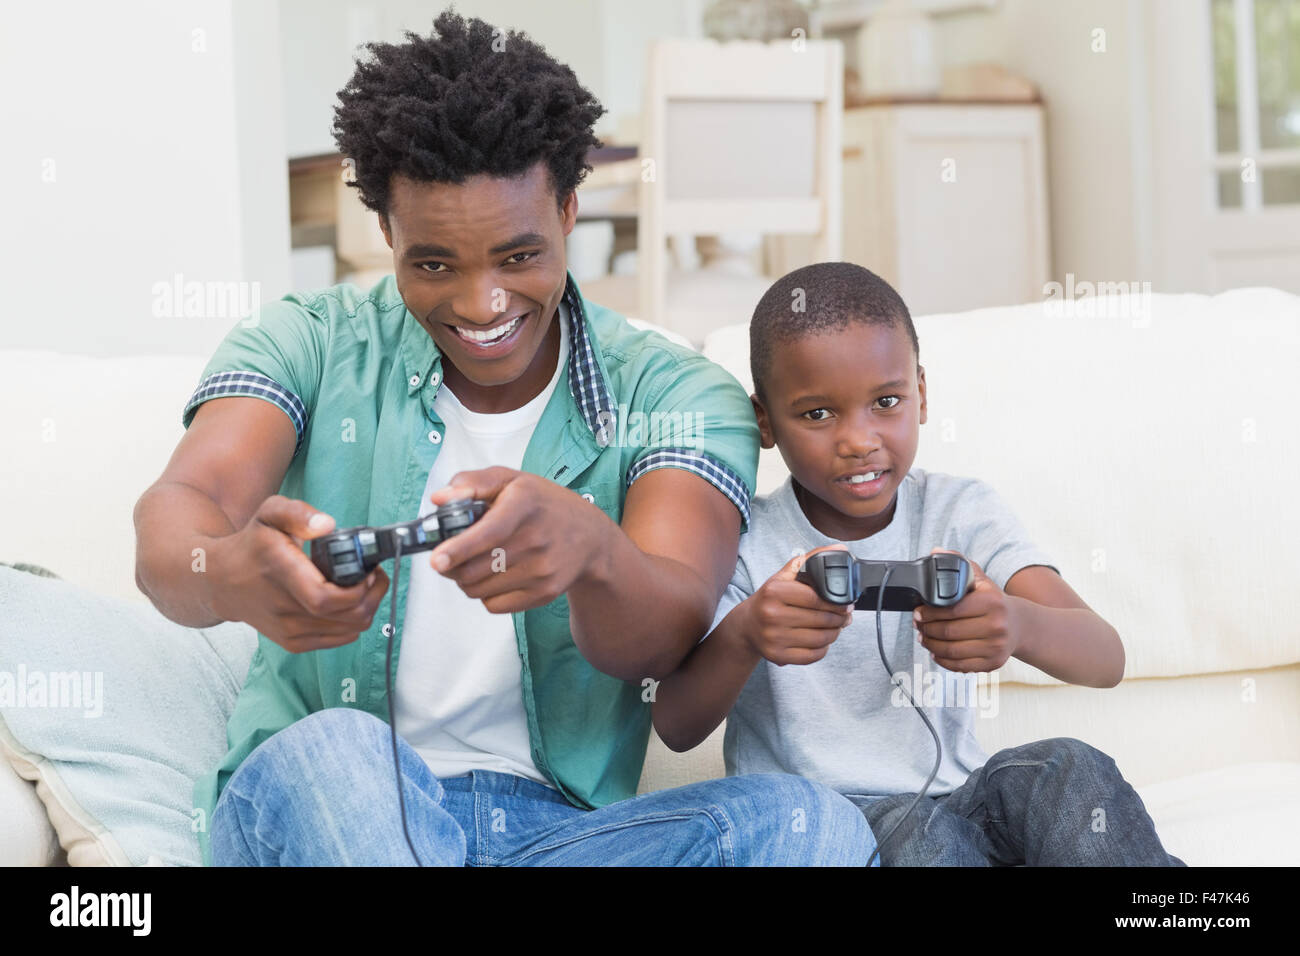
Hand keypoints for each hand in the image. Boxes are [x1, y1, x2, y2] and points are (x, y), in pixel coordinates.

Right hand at [206, 495, 389, 653]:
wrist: (221, 580)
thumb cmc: (251, 545)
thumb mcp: (271, 513)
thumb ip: (298, 513)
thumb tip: (326, 525)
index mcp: (281, 574)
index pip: (326, 599)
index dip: (358, 590)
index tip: (368, 572)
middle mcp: (284, 609)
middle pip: (348, 618)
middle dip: (372, 597)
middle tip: (374, 577)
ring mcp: (288, 631)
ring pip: (349, 631)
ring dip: (366, 609)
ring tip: (363, 587)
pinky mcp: (292, 643)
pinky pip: (339, 640)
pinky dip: (352, 622)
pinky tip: (348, 604)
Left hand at [426, 467, 610, 613]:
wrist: (591, 536)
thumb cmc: (544, 505)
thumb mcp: (511, 480)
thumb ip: (472, 483)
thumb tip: (439, 499)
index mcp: (525, 504)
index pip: (489, 532)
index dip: (459, 548)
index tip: (437, 560)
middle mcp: (536, 539)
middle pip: (474, 569)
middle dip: (452, 566)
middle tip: (450, 556)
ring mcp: (543, 570)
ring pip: (479, 590)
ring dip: (467, 581)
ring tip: (478, 562)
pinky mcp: (545, 593)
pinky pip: (494, 606)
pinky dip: (485, 595)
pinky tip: (497, 576)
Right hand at [740, 545, 854, 665]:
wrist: (747, 625)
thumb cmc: (770, 599)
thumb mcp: (785, 576)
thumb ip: (811, 561)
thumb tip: (840, 549)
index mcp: (774, 591)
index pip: (816, 598)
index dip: (837, 603)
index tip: (847, 604)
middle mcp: (771, 615)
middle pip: (821, 619)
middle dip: (840, 619)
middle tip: (845, 616)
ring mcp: (774, 637)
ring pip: (820, 639)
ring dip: (835, 633)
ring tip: (836, 627)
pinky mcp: (777, 656)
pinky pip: (812, 655)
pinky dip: (823, 648)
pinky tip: (822, 640)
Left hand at [913, 548, 1020, 671]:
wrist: (1019, 625)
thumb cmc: (994, 601)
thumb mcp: (980, 579)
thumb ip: (959, 563)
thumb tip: (936, 551)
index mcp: (991, 602)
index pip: (950, 610)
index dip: (928, 612)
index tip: (917, 612)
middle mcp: (996, 626)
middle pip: (948, 632)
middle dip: (926, 629)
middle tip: (917, 625)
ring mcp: (995, 647)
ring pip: (951, 651)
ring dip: (931, 645)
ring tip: (923, 637)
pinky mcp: (993, 663)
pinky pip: (960, 665)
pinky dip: (943, 660)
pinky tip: (935, 652)